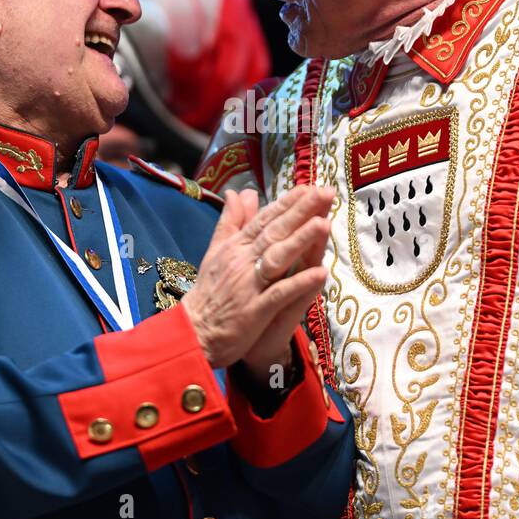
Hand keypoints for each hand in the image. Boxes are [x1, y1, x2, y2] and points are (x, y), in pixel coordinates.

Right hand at [182, 185, 333, 369]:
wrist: (192, 332)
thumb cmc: (208, 292)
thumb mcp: (215, 251)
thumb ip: (230, 221)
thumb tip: (236, 191)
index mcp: (235, 247)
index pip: (264, 220)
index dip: (286, 203)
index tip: (308, 186)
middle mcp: (241, 261)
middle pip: (274, 232)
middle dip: (300, 211)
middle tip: (325, 192)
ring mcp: (248, 285)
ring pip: (277, 257)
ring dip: (301, 240)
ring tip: (324, 223)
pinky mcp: (254, 311)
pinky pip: (280, 293)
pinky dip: (299, 283)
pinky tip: (321, 273)